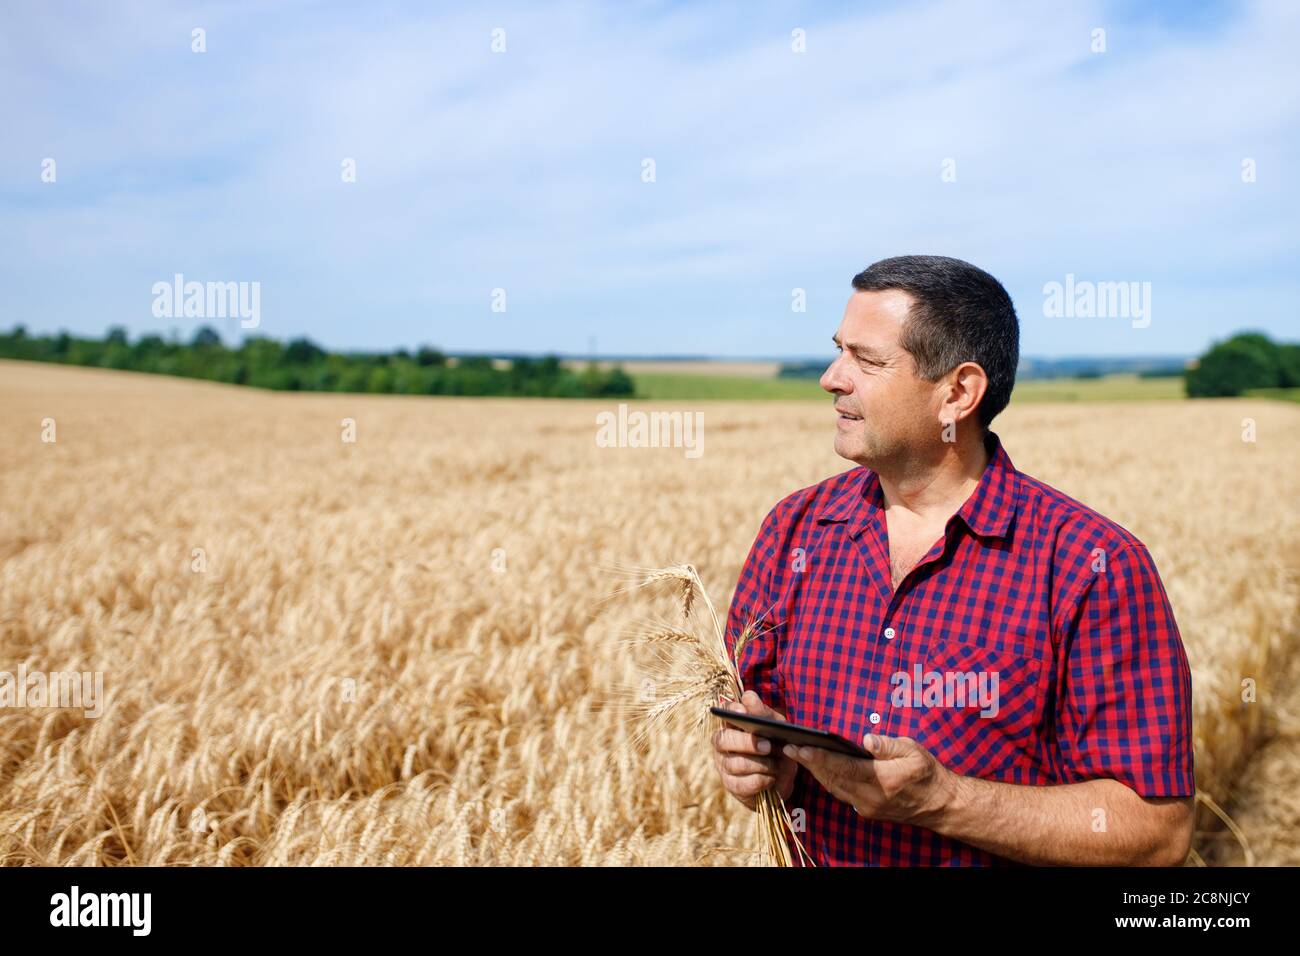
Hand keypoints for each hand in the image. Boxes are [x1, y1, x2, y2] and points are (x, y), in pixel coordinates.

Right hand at [711, 690, 797, 810]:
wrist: (783, 777)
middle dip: (746, 743)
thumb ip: (763, 713)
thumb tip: (748, 696)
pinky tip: (771, 778)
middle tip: (767, 745)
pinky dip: (759, 781)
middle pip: (722, 740)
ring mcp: (724, 765)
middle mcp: (722, 744)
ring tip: (776, 765)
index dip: (731, 711)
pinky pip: (740, 784)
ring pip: (733, 764)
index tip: (743, 712)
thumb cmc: (777, 745)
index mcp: (732, 724)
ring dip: (759, 765)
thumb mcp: (776, 728)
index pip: (725, 713)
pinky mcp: (731, 785)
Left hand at [782, 733, 954, 826]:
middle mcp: (871, 797)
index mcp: (882, 780)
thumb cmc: (928, 773)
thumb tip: (868, 739)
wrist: (940, 805)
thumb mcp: (914, 751)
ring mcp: (868, 807)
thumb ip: (889, 745)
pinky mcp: (867, 811)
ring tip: (798, 754)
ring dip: (815, 772)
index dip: (818, 757)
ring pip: (833, 788)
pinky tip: (819, 768)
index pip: (842, 767)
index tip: (799, 748)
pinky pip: (841, 794)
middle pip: (832, 778)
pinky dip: (828, 780)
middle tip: (788, 747)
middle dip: (808, 763)